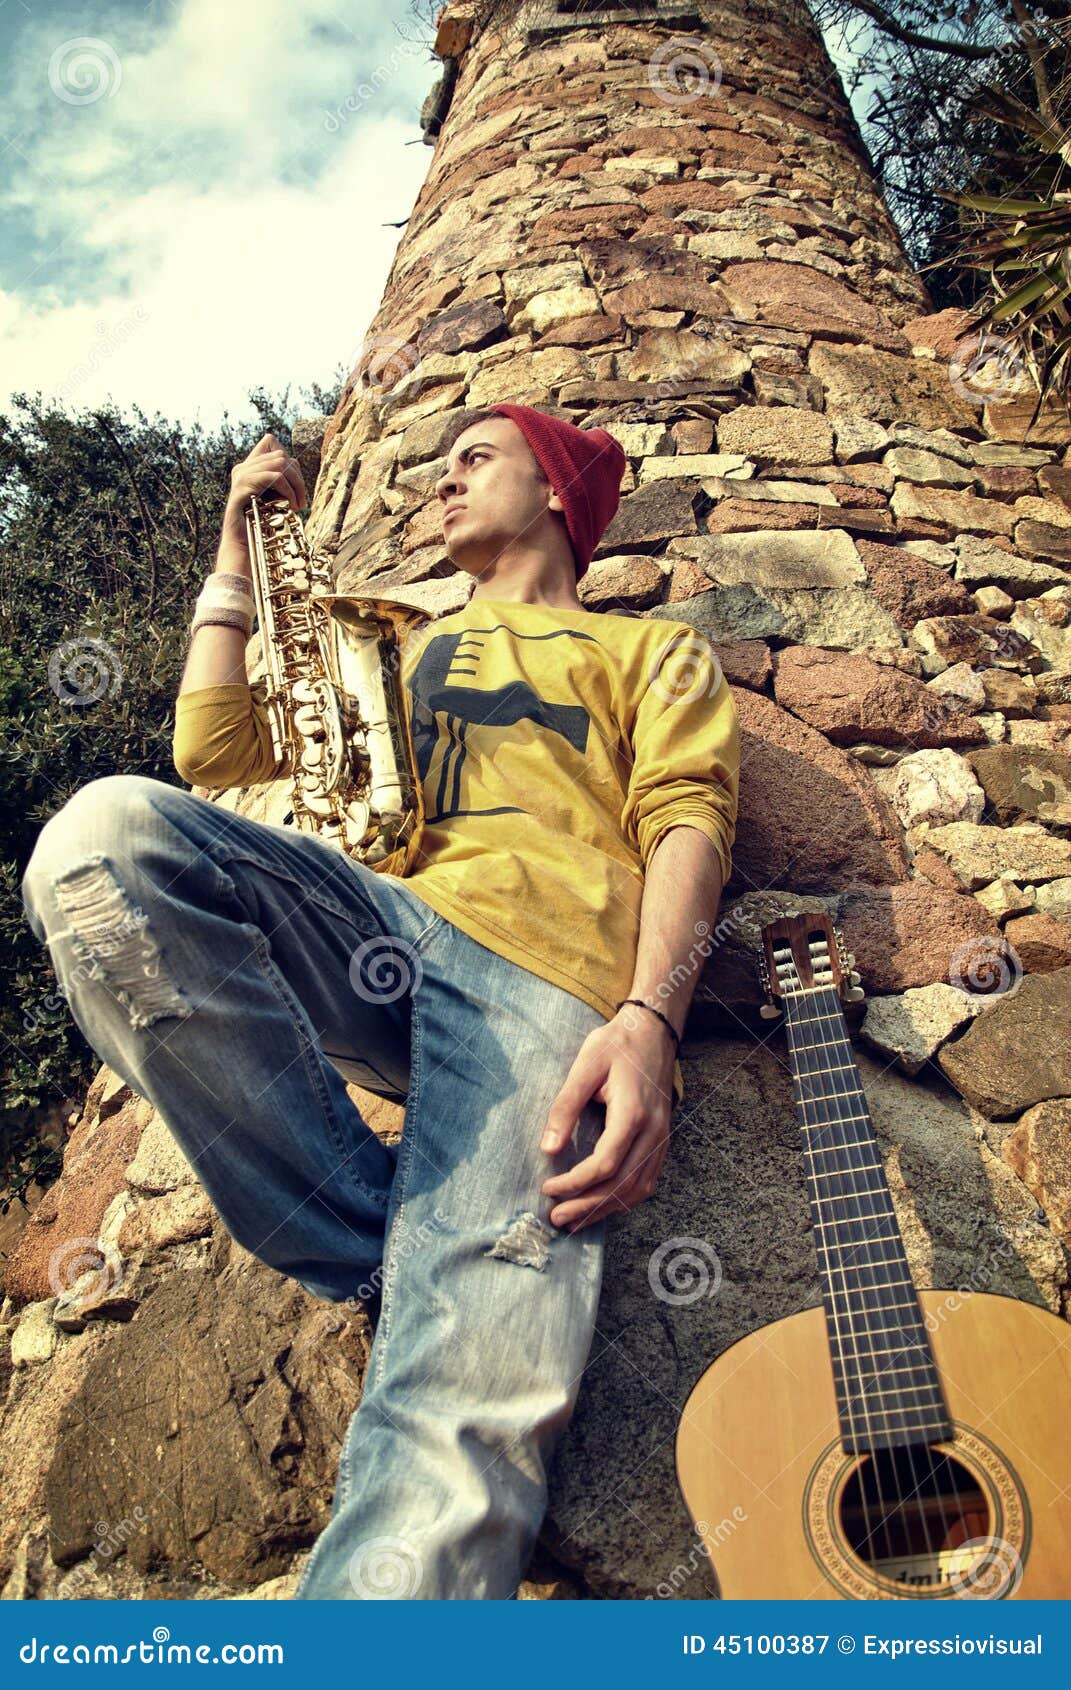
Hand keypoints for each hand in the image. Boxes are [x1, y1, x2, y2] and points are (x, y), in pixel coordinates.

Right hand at [222, 432, 306, 539]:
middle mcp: (242, 468)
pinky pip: (274, 477)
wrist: (244, 547)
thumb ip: (280, 479)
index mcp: (248, 468)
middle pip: (280, 454)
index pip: (270, 442)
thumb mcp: (273, 497)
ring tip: (297, 505)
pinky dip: (288, 490)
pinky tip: (291, 505)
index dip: (289, 460)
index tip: (295, 486)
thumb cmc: (261, 526)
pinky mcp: (242, 488)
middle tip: (301, 502)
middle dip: (297, 478)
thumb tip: (295, 464)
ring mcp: (241, 476)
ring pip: (280, 463)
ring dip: (296, 485)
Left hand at [539, 1008, 676, 1232]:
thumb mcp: (585, 1067)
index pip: (606, 1164)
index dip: (575, 1183)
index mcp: (633, 1113)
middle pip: (622, 1184)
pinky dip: (624, 1199)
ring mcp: (661, 1138)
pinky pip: (647, 1180)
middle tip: (556, 1219)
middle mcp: (653, 1131)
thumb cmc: (616, 1045)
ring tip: (575, 1221)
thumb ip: (565, 1107)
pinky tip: (602, 1205)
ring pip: (637, 1189)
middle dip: (587, 1206)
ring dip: (605, 1208)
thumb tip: (548, 1149)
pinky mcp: (662, 1140)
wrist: (653, 1032)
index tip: (548, 1188)